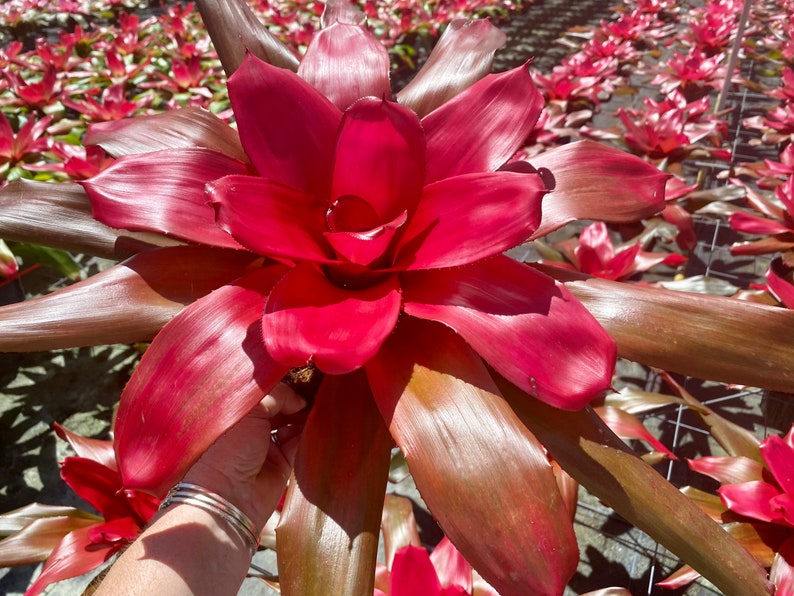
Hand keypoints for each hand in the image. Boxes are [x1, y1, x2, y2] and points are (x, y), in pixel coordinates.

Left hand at [182, 383, 305, 529]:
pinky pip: (298, 442)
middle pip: (278, 406)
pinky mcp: (283, 462)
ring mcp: (267, 445)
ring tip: (320, 402)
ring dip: (303, 414)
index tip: (299, 374)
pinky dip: (308, 432)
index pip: (262, 392)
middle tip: (314, 387)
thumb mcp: (252, 411)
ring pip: (291, 423)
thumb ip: (277, 396)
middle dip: (294, 398)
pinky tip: (318, 421)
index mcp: (235, 412)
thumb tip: (299, 400)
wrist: (231, 496)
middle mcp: (250, 427)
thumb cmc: (232, 448)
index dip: (279, 383)